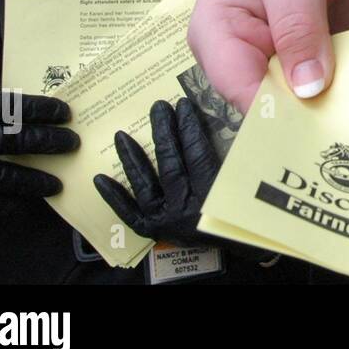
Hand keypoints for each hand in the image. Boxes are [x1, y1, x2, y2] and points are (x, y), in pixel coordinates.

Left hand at [93, 98, 268, 261]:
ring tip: (122, 135)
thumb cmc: (249, 214)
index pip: (196, 155)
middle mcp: (186, 211)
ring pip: (145, 186)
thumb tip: (229, 117)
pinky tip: (99, 178)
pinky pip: (130, 213)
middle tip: (158, 107)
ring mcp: (166, 222)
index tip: (184, 104)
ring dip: (133, 158)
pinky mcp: (155, 231)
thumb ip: (237, 156)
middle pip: (170, 165)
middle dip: (164, 133)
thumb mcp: (248, 182)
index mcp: (213, 198)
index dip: (190, 128)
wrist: (243, 244)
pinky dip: (115, 197)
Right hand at [187, 0, 348, 111]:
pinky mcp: (317, 58)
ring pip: (329, 85)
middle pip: (289, 99)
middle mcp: (247, 57)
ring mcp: (284, 61)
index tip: (331, 107)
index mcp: (218, 37)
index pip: (242, 90)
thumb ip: (297, 28)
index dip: (282, 110)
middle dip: (342, 82)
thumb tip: (308, 89)